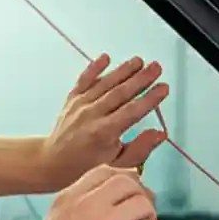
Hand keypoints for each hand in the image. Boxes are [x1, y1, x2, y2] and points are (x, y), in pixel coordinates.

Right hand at [20, 165, 163, 219]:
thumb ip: (70, 219)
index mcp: (68, 201)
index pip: (103, 172)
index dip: (121, 181)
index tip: (125, 197)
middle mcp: (90, 205)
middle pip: (128, 181)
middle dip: (138, 196)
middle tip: (140, 216)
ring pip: (144, 203)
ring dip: (148, 218)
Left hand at [39, 54, 169, 187]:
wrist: (55, 159)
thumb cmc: (90, 162)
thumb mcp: (118, 162)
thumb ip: (140, 148)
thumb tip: (160, 134)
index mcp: (105, 133)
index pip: (132, 112)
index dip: (150, 99)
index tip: (164, 87)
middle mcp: (92, 115)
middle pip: (120, 93)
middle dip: (140, 79)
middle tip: (156, 67)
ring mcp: (80, 105)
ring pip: (105, 83)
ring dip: (123, 70)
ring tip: (139, 61)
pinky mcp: (72, 98)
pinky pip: (84, 79)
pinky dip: (94, 68)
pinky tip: (106, 57)